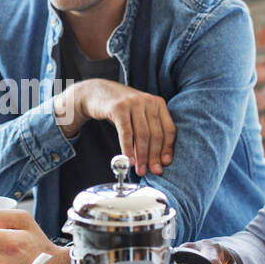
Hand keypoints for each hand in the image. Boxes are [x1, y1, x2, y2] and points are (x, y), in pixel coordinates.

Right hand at [56, 79, 175, 175]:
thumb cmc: (120, 108)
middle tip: (152, 171)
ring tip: (139, 169)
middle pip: (156, 134)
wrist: (96, 92)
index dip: (167, 148)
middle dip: (154, 156)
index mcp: (158, 103)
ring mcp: (133, 103)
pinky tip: (128, 159)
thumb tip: (158, 159)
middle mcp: (148, 101)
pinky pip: (126, 132)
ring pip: (142, 135)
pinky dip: (128, 148)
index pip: (169, 129)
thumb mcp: (139, 115)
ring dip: (142, 156)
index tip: (165, 164)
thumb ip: (149, 131)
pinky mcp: (119, 108)